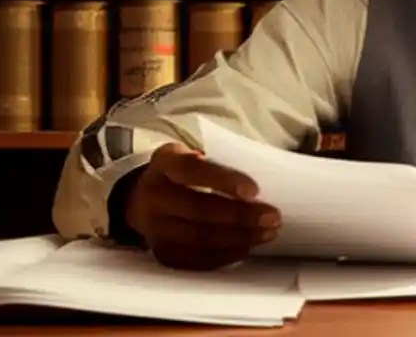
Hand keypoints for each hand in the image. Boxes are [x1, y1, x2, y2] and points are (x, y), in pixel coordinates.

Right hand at [123, 142, 280, 270]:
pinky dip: (226, 254)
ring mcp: (154, 228)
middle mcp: (153, 196)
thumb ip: (221, 163)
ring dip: (239, 237)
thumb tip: (268, 181)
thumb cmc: (184, 173)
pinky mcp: (162, 253)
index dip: (223, 181)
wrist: (143, 198)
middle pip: (198, 210)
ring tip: (267, 233)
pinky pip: (197, 259)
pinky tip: (247, 247)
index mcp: (165, 163)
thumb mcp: (195, 155)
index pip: (192, 170)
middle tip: (272, 217)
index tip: (254, 191)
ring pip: (200, 239)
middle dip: (240, 216)